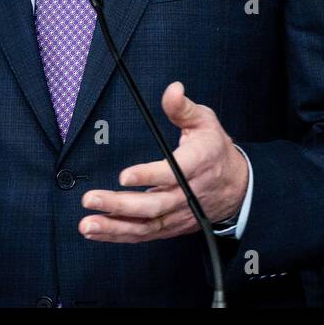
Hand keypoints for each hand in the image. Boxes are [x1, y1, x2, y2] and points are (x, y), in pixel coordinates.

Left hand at [78, 82, 248, 242]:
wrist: (235, 185)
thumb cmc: (214, 149)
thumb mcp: (205, 121)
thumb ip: (183, 108)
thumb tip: (172, 89)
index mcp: (198, 164)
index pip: (173, 173)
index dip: (148, 176)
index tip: (124, 176)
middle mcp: (188, 194)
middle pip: (154, 205)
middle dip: (121, 205)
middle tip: (91, 198)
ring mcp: (179, 213)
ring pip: (146, 225)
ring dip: (115, 226)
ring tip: (88, 223)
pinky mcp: (171, 226)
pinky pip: (144, 234)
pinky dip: (119, 235)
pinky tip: (96, 230)